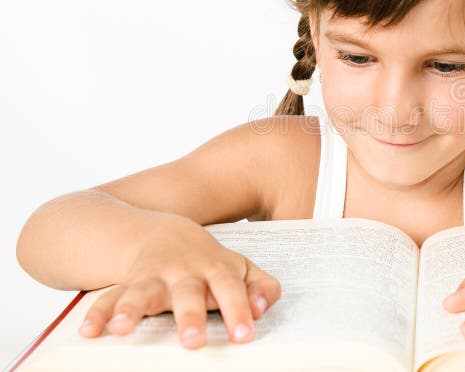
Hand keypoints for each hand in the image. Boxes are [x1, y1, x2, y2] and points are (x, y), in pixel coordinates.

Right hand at [77, 221, 280, 349]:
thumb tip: (262, 308)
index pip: (230, 288)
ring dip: (131, 309)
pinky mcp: (127, 284)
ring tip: (123, 328)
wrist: (165, 233)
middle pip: (187, 292)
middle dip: (189, 316)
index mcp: (216, 269)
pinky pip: (108, 298)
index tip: (244, 335)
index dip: (239, 309)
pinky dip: (98, 313)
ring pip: (142, 291)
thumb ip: (261, 287)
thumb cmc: (209, 262)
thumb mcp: (240, 268)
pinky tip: (90, 331)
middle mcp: (184, 272)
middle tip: (192, 342)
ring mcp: (153, 277)